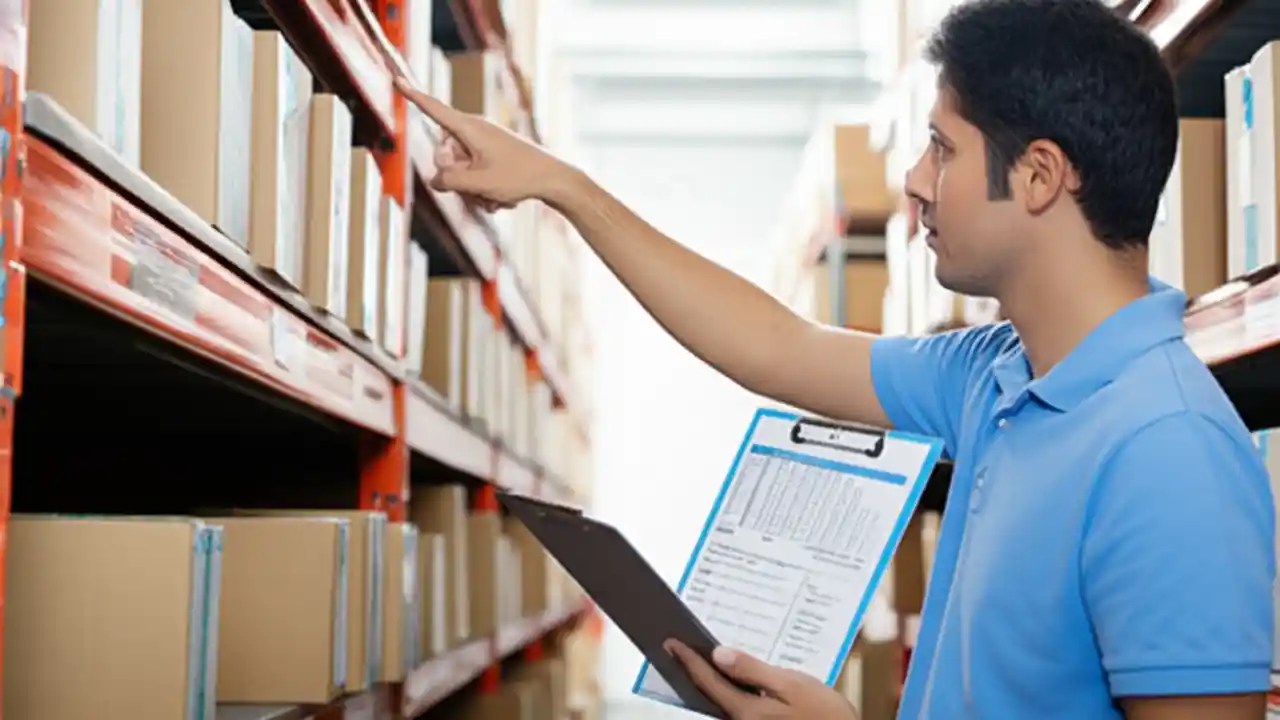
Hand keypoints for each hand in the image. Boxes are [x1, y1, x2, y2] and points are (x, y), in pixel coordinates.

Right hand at [395, 78, 577, 210]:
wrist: (555, 180)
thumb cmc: (519, 177)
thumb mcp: (478, 183)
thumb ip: (449, 180)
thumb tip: (435, 180)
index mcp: (470, 128)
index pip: (435, 110)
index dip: (414, 97)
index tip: (397, 81)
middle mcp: (475, 131)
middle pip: (445, 155)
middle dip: (456, 177)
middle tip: (480, 187)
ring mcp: (485, 145)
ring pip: (461, 171)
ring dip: (474, 190)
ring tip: (497, 196)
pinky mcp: (494, 158)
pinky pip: (476, 177)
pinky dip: (485, 192)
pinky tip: (504, 199)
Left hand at [665, 640, 858, 719]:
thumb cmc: (825, 715)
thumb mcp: (793, 685)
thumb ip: (753, 670)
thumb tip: (719, 655)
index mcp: (746, 712)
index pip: (707, 681)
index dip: (687, 660)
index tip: (670, 642)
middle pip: (707, 694)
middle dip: (691, 669)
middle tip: (676, 646)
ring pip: (718, 701)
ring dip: (707, 680)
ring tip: (695, 656)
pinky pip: (732, 707)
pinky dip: (724, 690)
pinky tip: (726, 676)